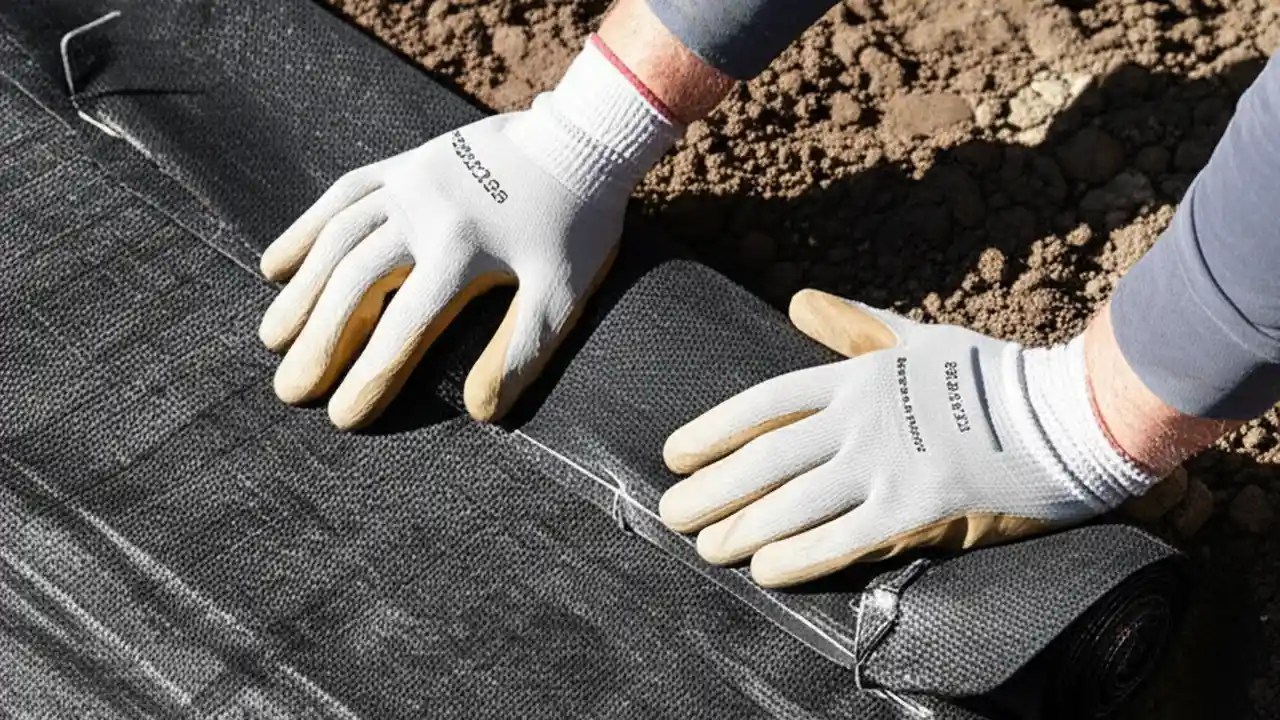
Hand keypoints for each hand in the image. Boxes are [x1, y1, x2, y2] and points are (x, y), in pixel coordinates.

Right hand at [258, 38, 677, 427]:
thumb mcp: (564, 294)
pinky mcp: (405, 161)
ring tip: (273, 339)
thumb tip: (480, 411)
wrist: (583, 139)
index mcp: (462, 251)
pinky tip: (277, 264)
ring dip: (303, 290)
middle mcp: (423, 213)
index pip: (404, 328)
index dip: (370, 376)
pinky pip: (344, 194)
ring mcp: (408, 181)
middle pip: (355, 285)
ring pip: (338, 239)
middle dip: (320, 342)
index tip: (340, 418)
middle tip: (289, 391)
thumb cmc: (578, 225)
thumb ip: (520, 352)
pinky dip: (307, 228)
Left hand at [660, 290, 1157, 587]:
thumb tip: (798, 299)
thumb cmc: (991, 374)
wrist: (1068, 413)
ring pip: (794, 500)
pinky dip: (799, 557)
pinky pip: (842, 538)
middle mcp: (861, 418)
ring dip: (742, 527)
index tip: (674, 453)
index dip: (713, 429)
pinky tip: (765, 572)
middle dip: (712, 488)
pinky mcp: (918, 508)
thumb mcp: (915, 336)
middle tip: (671, 513)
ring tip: (705, 548)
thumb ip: (852, 325)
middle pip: (766, 457)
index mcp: (857, 376)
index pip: (766, 403)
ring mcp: (888, 463)